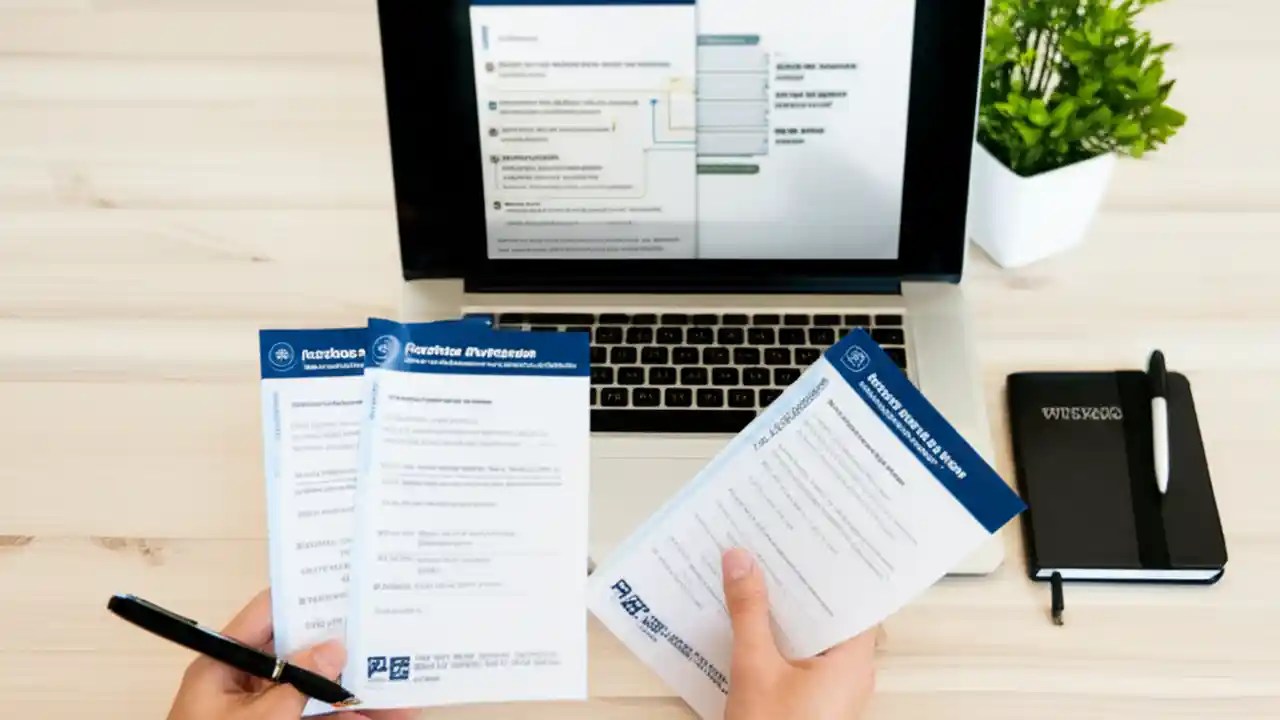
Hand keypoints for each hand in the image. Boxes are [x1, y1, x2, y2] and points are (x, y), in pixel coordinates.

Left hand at [166, 590, 416, 719]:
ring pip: (312, 693)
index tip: (349, 588)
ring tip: (397, 699)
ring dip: (352, 696)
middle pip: (299, 654)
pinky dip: (341, 719)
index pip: (267, 614)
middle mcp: (241, 681)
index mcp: (224, 664)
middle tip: (385, 641)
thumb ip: (297, 684)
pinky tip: (375, 718)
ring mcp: (257, 712)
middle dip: (343, 655)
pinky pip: (311, 719)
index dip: (306, 597)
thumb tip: (335, 648)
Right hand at [721, 548, 876, 719]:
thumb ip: (749, 613)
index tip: (806, 539)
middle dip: (795, 586)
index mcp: (853, 661)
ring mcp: (831, 690)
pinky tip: (749, 624)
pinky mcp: (811, 702)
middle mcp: (850, 674)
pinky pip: (797, 658)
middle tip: (771, 550)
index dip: (828, 569)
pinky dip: (777, 640)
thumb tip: (741, 560)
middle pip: (825, 616)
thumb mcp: (755, 668)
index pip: (851, 599)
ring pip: (808, 638)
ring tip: (755, 577)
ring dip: (782, 615)